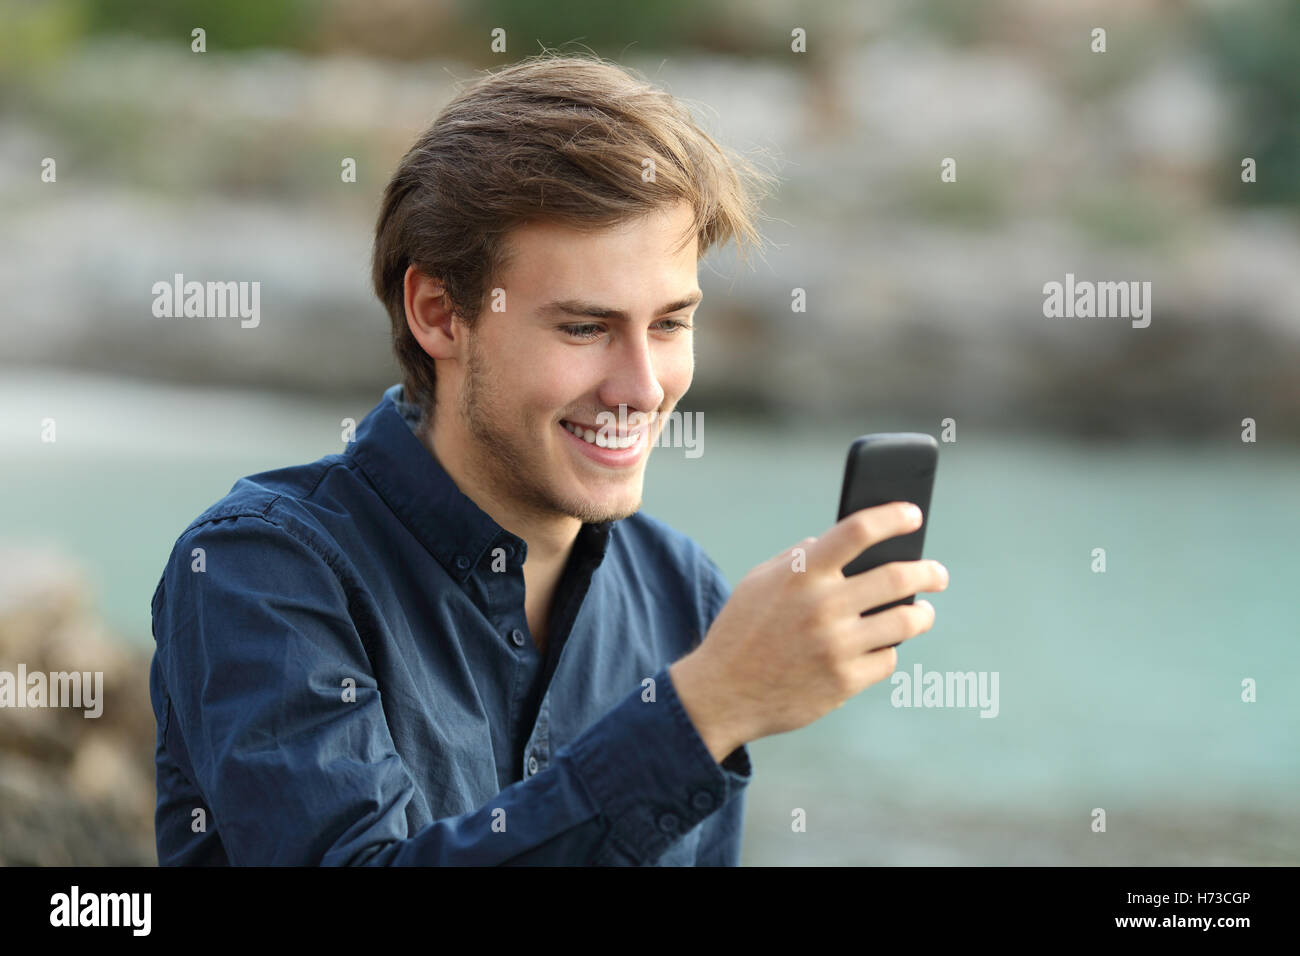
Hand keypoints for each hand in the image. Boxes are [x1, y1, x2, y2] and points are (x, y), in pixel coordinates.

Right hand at [671, 501, 948, 760]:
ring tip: (921, 610)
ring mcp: (836, 646)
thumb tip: (843, 542)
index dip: (892, 517)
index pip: (858, 530)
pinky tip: (882, 647)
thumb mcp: (760, 582)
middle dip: (929, 572)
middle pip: (898, 576)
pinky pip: (888, 659)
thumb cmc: (743, 630)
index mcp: (800, 573)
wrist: (722, 694)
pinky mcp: (845, 681)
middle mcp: (822, 606)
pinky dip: (888, 650)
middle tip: (937, 573)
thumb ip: (800, 558)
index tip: (913, 514)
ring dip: (921, 613)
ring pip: (906, 621)